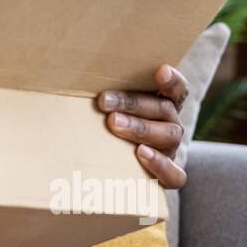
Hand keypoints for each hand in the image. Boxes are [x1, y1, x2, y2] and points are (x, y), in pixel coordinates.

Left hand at [96, 64, 188, 189]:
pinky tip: (141, 154)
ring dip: (140, 127)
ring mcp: (171, 150)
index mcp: (164, 104)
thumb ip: (105, 94)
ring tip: (113, 123)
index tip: (160, 70)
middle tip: (104, 101)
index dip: (172, 80)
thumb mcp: (108, 108)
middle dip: (133, 103)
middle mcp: (171, 125)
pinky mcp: (169, 176)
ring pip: (169, 135)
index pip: (177, 89)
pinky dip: (160, 164)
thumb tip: (69, 72)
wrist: (114, 172)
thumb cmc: (107, 125)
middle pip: (164, 109)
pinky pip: (175, 174)